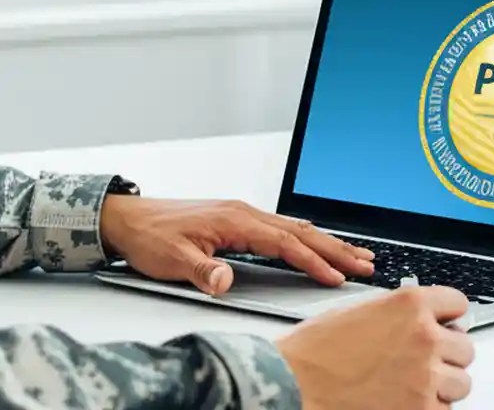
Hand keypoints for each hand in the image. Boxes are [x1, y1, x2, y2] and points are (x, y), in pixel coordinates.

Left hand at [98, 197, 374, 293]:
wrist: (128, 219)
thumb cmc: (149, 236)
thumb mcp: (172, 259)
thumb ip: (202, 271)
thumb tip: (224, 280)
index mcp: (234, 220)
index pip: (285, 243)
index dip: (313, 261)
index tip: (336, 276)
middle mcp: (242, 212)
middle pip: (299, 232)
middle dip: (335, 248)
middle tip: (365, 264)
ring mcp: (240, 214)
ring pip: (293, 228)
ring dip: (325, 241)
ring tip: (354, 253)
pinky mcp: (235, 220)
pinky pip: (280, 227)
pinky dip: (304, 235)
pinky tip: (313, 238)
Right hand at [276, 286, 474, 408]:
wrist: (294, 386)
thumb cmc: (313, 353)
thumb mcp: (356, 313)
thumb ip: (394, 313)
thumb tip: (417, 320)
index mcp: (408, 306)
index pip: (457, 304)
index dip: (448, 316)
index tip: (445, 324)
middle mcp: (424, 338)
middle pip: (464, 347)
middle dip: (445, 354)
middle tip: (422, 361)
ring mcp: (426, 378)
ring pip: (460, 382)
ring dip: (442, 384)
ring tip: (412, 385)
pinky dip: (429, 408)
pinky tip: (403, 402)